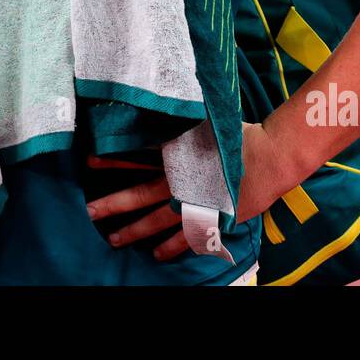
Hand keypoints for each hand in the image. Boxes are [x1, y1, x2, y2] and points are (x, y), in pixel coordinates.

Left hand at [85, 122, 285, 260]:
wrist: (271, 157)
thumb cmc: (241, 135)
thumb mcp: (207, 122)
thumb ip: (185, 120)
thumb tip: (169, 104)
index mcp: (177, 155)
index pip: (137, 156)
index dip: (112, 159)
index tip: (88, 162)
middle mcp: (180, 179)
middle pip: (139, 193)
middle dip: (113, 203)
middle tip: (89, 212)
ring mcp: (194, 201)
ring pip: (157, 219)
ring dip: (135, 230)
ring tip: (114, 239)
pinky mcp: (211, 216)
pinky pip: (186, 236)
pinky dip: (171, 247)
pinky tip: (156, 255)